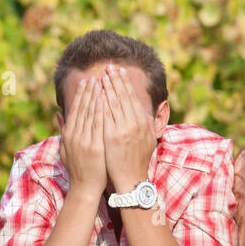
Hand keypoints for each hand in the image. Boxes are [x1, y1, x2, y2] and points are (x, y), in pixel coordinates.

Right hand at [59, 76, 106, 197]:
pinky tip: (104, 99)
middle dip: (89, 91)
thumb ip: (63, 130)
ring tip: (101, 82)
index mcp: (69, 135)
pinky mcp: (94, 147)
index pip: (75, 110)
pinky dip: (100, 111)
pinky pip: (98, 125)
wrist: (85, 187)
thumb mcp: (66, 148)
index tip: (86, 81)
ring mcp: (84, 141)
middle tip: (95, 75)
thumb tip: (58, 113)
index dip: (80, 95)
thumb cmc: (79, 168)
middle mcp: (75, 136)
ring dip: (95, 96)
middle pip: (82, 109)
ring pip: (90, 114)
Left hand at [100, 65, 157, 193]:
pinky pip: (106, 115)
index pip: (132, 97)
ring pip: (115, 103)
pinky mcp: (113, 136)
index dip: (125, 83)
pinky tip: (97, 93)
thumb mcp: (147, 139)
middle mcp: (135, 123)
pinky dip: (102, 103)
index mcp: (143, 122)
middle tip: (110, 66)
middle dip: (116, 80)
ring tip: (102, 75)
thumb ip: (145, 124)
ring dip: (108, 87)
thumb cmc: (136, 160)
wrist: (131, 179)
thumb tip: (144, 113)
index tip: (119, 72)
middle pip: (124, 96)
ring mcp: (124, 129)